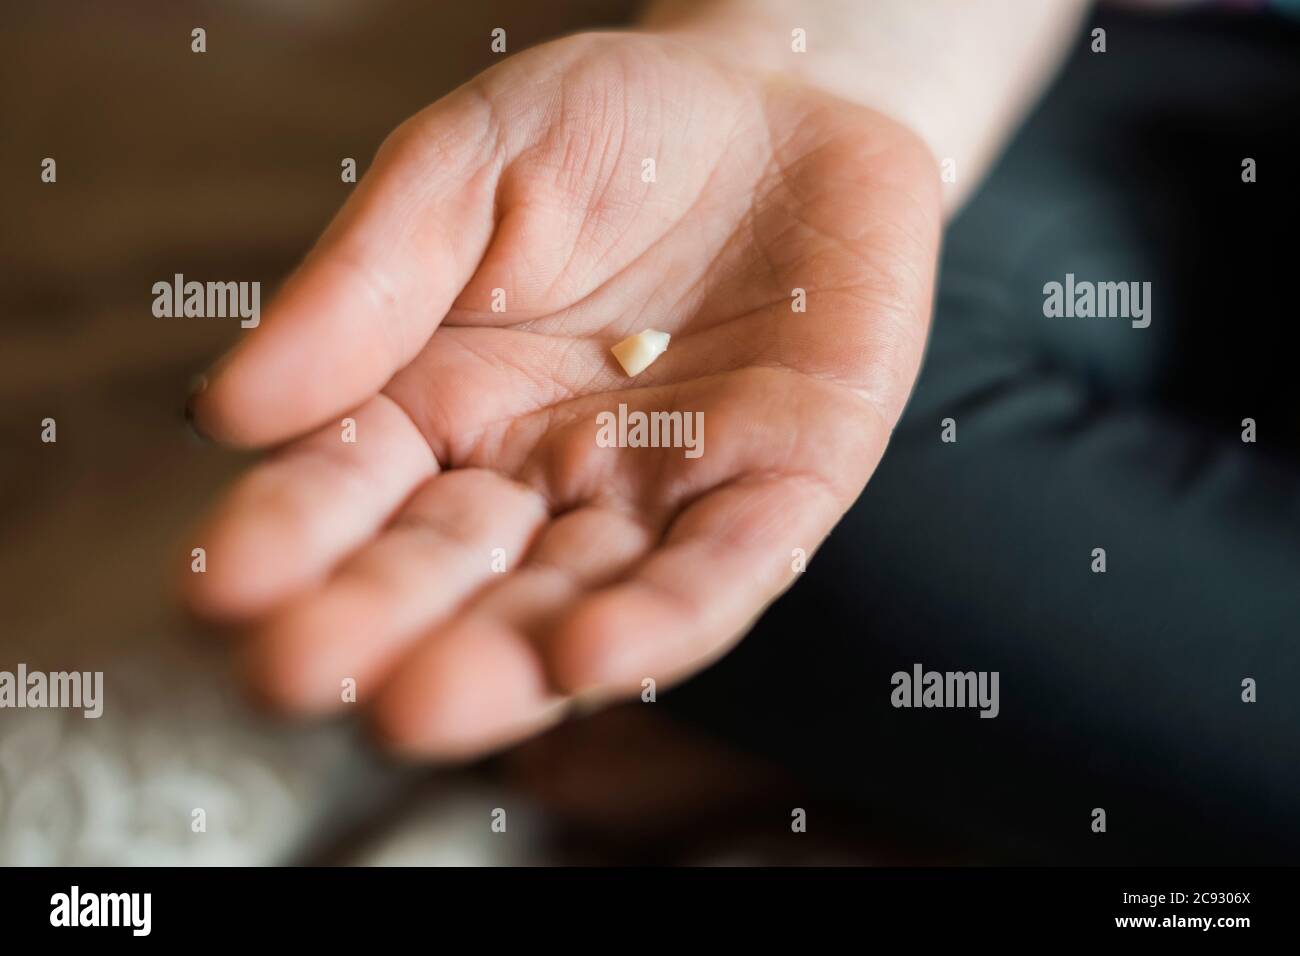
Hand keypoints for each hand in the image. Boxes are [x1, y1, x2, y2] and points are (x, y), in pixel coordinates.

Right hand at [183, 32, 940, 757]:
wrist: (783, 105)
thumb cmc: (614, 130)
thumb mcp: (471, 167)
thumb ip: (368, 283)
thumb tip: (230, 410)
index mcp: (447, 402)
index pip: (352, 485)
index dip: (291, 535)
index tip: (219, 586)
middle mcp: (543, 474)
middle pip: (453, 571)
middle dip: (379, 626)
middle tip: (297, 675)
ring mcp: (661, 495)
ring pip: (574, 602)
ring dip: (503, 661)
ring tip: (424, 707)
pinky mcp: (779, 490)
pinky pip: (723, 570)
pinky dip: (663, 620)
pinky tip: (588, 659)